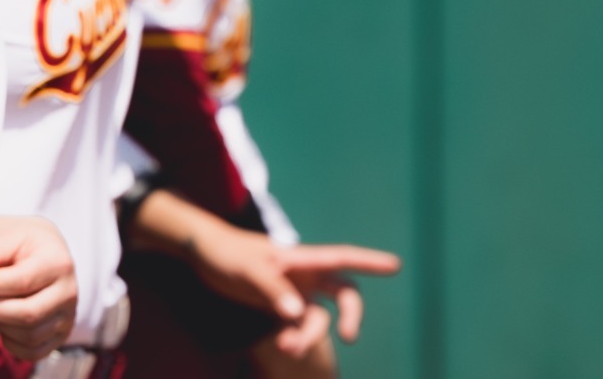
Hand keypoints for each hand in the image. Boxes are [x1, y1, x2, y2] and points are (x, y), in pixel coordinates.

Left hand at [0, 215, 77, 360]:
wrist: (46, 252)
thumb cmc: (23, 242)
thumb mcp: (9, 232)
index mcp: (58, 261)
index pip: (21, 281)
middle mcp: (69, 291)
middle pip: (27, 314)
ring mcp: (68, 316)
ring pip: (29, 335)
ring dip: (1, 324)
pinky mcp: (61, 335)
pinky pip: (33, 352)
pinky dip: (11, 342)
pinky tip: (2, 323)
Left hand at [185, 225, 399, 353]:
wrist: (205, 255)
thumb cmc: (228, 253)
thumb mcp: (248, 269)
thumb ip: (272, 290)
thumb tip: (295, 314)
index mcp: (301, 258)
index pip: (342, 258)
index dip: (370, 262)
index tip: (397, 265)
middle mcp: (305, 276)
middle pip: (343, 293)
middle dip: (351, 315)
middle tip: (348, 337)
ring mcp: (294, 292)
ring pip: (318, 318)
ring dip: (309, 336)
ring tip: (287, 349)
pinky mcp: (280, 307)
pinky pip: (298, 327)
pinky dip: (294, 338)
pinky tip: (282, 345)